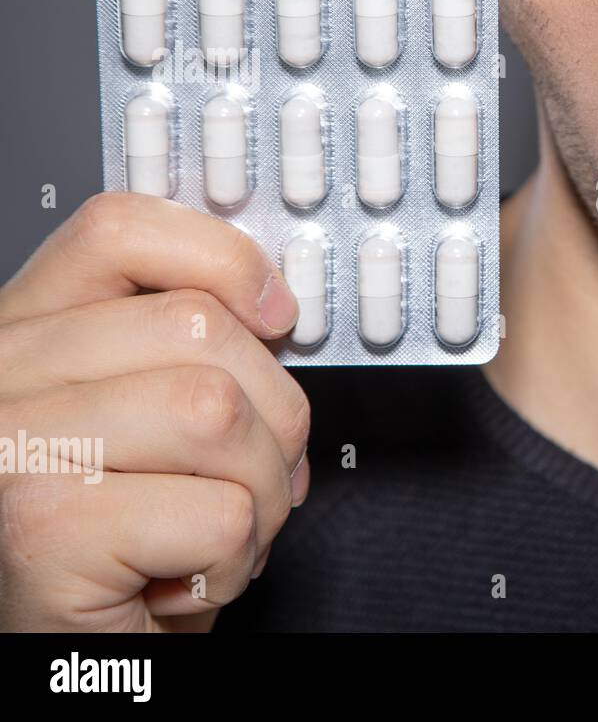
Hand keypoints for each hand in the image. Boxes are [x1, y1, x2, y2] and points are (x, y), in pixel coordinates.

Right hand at [0, 192, 309, 630]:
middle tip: (250, 480)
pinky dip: (235, 561)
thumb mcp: (142, 425)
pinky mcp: (40, 532)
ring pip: (218, 413)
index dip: (223, 257)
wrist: (68, 663)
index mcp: (23, 336)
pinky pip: (219, 514)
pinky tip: (182, 583)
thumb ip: (178, 350)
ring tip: (220, 537)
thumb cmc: (116, 552)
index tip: (277, 314)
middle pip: (199, 326)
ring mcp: (8, 448)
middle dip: (272, 416)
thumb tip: (275, 307)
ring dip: (261, 494)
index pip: (119, 229)